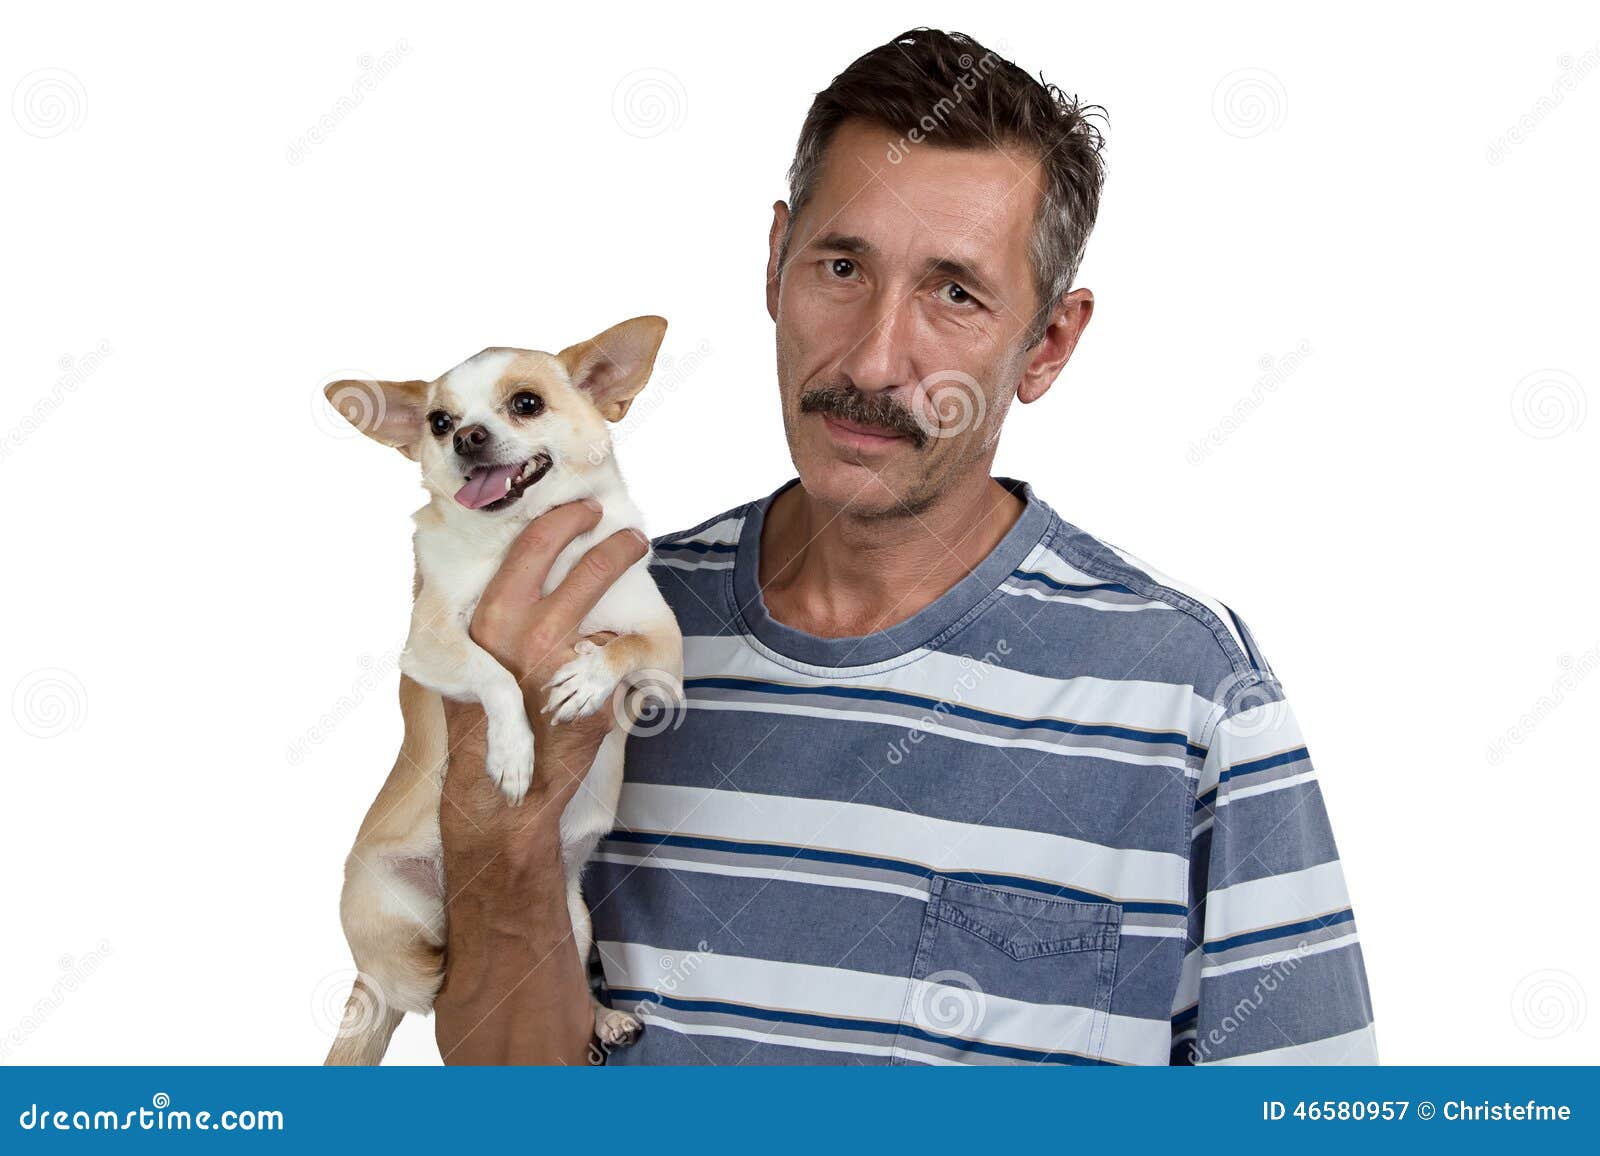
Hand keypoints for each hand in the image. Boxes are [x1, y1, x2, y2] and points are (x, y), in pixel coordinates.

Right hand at [440, 500, 647, 865]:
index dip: (563, 521)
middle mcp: (527, 634)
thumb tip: (463, 562)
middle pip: (585, 568)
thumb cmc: (481, 726)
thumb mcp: (465, 661)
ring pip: (615, 614)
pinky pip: (620, 658)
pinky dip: (624, 656)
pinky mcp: (597, 694)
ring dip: (631, 583)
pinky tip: (625, 659)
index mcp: (490, 618)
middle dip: (613, 544)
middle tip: (630, 534)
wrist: (500, 795)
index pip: (532, 547)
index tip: (582, 510)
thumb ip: (480, 614)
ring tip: (640, 567)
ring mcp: (565, 664)